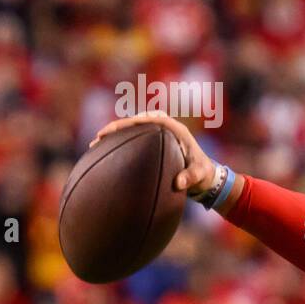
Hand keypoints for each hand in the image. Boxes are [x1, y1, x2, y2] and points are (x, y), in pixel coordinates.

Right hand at [91, 111, 215, 196]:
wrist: (207, 177)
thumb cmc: (204, 174)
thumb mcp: (200, 176)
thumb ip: (191, 178)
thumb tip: (179, 183)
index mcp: (175, 129)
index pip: (148, 119)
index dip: (128, 123)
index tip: (112, 130)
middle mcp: (165, 128)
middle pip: (136, 122)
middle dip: (116, 127)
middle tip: (99, 137)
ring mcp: (159, 135)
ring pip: (133, 130)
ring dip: (116, 134)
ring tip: (97, 144)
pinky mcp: (155, 143)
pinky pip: (135, 139)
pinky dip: (122, 143)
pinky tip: (107, 152)